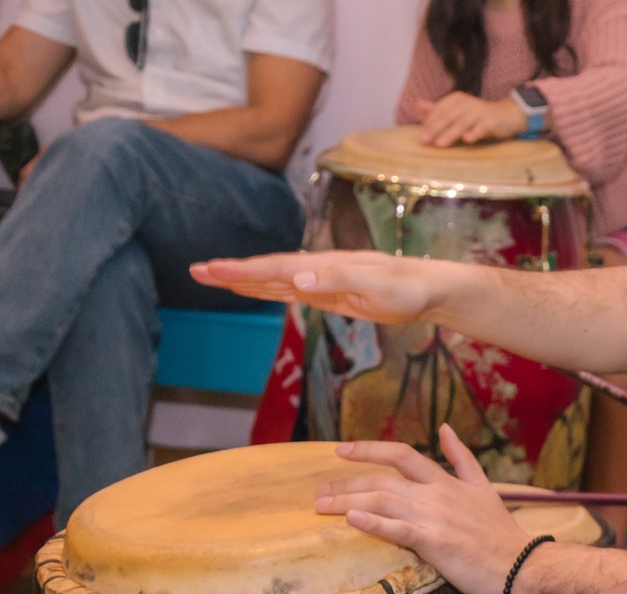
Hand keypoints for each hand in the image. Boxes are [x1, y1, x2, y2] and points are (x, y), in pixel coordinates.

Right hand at [189, 250, 440, 323]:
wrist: (431, 288)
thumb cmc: (408, 289)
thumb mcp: (377, 290)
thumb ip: (337, 282)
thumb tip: (297, 280)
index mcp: (324, 267)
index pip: (274, 268)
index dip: (240, 271)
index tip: (208, 270)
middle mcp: (319, 270)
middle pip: (267, 270)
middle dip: (231, 272)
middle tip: (195, 272)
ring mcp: (324, 280)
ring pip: (275, 279)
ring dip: (244, 280)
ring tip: (212, 277)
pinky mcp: (331, 293)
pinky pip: (291, 290)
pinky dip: (269, 290)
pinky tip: (255, 289)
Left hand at [316, 425, 538, 593]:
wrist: (520, 563)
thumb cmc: (500, 531)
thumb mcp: (483, 486)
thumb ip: (461, 458)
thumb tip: (445, 428)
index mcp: (445, 481)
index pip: (401, 455)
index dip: (369, 449)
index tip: (341, 451)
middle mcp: (435, 495)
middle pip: (382, 480)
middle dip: (346, 484)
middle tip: (319, 493)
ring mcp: (434, 518)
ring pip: (382, 503)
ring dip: (347, 503)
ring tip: (321, 507)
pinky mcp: (435, 543)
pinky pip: (397, 530)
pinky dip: (372, 524)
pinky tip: (351, 521)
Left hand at [417, 92, 529, 146]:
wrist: (506, 115)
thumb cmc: (478, 115)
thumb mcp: (458, 111)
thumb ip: (439, 109)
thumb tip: (418, 105)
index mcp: (456, 99)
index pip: (439, 109)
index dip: (429, 122)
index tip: (421, 135)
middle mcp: (467, 102)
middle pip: (448, 116)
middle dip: (435, 128)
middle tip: (425, 141)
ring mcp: (480, 111)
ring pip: (462, 123)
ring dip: (450, 133)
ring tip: (440, 144)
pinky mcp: (492, 120)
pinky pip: (482, 127)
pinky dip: (474, 133)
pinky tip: (467, 140)